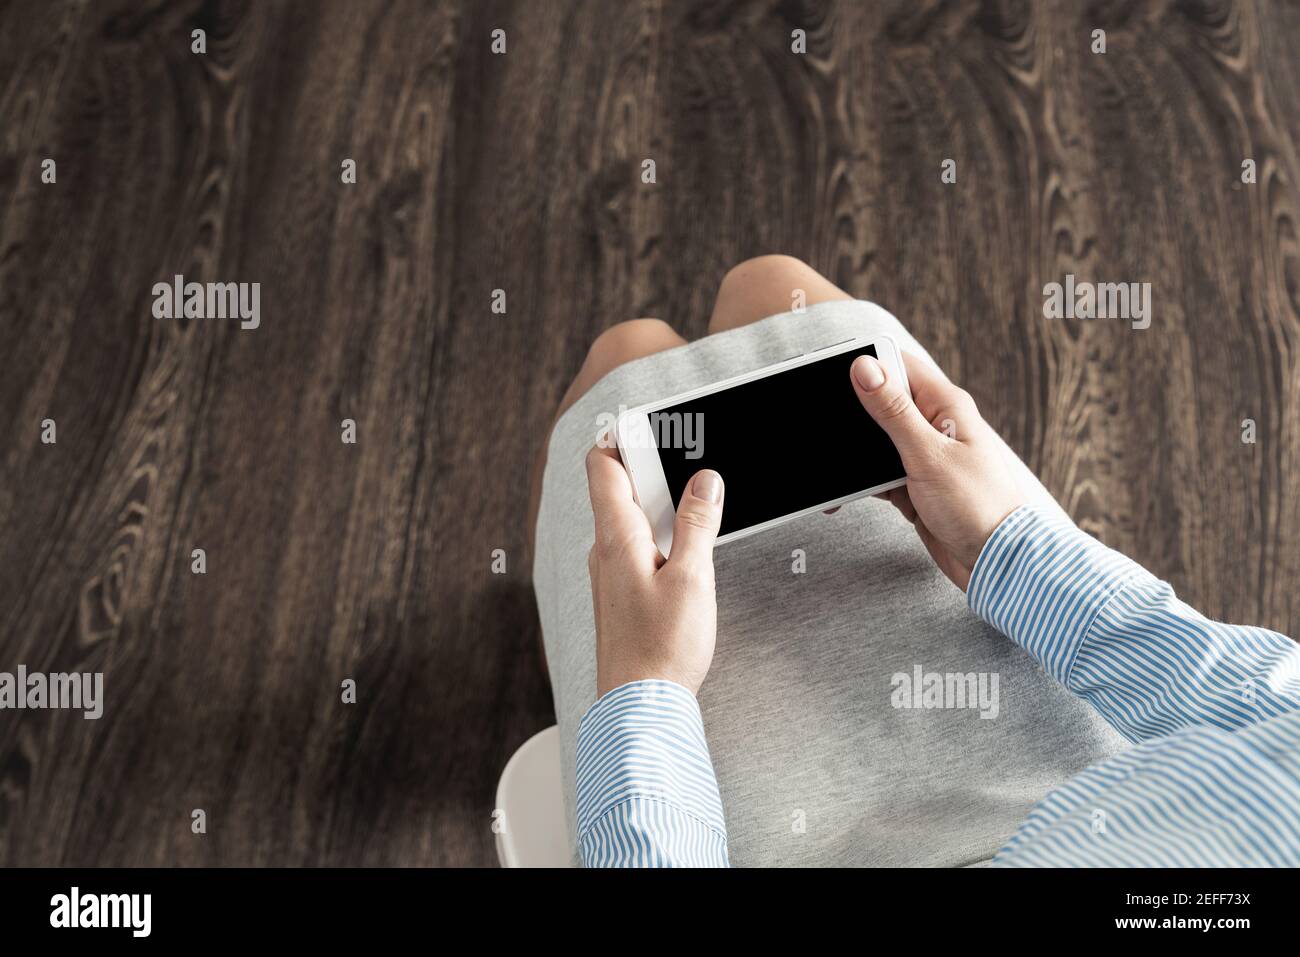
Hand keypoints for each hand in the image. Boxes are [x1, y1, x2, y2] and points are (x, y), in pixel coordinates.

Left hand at [586, 443, 724, 695]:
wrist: (640, 708)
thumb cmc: (662, 649)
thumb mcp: (693, 578)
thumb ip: (699, 524)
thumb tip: (705, 480)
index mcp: (615, 537)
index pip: (602, 466)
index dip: (620, 436)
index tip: (649, 422)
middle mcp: (604, 551)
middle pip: (618, 488)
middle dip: (651, 466)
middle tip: (689, 454)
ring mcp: (610, 574)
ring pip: (630, 520)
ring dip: (659, 502)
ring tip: (697, 497)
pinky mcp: (622, 595)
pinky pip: (636, 547)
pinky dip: (660, 533)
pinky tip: (687, 546)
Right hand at [850, 351, 1027, 590]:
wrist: (995, 563)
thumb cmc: (977, 507)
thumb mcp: (928, 454)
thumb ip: (894, 411)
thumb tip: (865, 367)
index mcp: (945, 405)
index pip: (899, 365)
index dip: (866, 365)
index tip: (832, 374)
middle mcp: (935, 424)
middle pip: (882, 403)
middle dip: (852, 413)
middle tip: (823, 425)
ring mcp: (923, 455)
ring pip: (876, 441)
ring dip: (853, 453)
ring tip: (828, 466)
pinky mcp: (914, 483)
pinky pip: (878, 473)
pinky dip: (859, 482)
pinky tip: (841, 495)